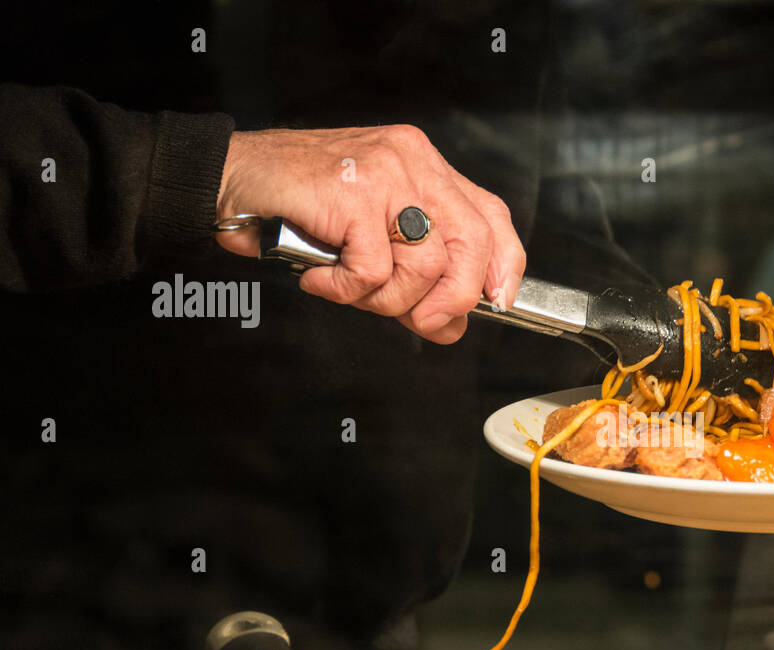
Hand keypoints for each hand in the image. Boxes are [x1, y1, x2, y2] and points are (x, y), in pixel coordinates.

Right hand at [215, 126, 525, 343]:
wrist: (230, 175)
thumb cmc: (297, 204)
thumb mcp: (371, 237)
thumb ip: (416, 274)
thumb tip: (451, 324)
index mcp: (425, 166)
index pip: (491, 215)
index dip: (503, 264)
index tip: (496, 301)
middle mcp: (413, 161)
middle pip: (473, 242)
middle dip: (453, 298)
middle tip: (423, 322)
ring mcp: (386, 174)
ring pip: (426, 264)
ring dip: (388, 298)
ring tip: (351, 289)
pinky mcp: (354, 195)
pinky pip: (373, 270)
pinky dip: (345, 290)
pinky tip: (320, 278)